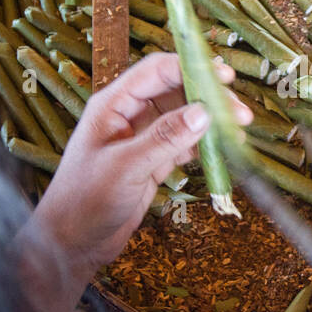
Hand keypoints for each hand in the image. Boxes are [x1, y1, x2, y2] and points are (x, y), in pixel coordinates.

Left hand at [22, 52, 251, 305]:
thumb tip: (203, 113)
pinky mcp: (151, 162)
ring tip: (237, 130)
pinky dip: (201, 145)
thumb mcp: (126, 167)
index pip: (156, 72)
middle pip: (175, 92)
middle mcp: (128, 115)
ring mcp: (141, 139)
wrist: (72, 243)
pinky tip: (220, 150)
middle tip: (240, 112)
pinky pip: (182, 144)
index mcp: (113, 105)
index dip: (190, 68)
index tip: (224, 76)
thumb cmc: (86, 201)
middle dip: (208, 97)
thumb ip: (164, 138)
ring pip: (182, 118)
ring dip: (209, 122)